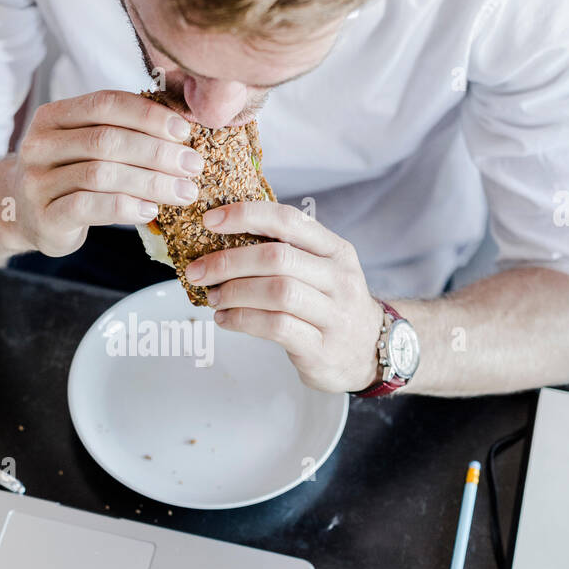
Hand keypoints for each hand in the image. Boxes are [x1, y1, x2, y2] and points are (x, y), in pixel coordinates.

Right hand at [5, 90, 201, 255]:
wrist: (24, 215)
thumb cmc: (70, 176)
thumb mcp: (87, 145)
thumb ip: (122, 129)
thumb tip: (184, 123)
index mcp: (53, 116)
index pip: (105, 103)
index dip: (148, 115)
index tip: (185, 131)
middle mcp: (39, 145)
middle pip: (106, 140)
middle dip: (157, 152)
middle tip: (194, 165)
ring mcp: (37, 182)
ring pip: (101, 174)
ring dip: (150, 182)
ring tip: (184, 192)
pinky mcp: (45, 217)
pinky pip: (89, 207)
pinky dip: (126, 208)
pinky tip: (151, 211)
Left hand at [185, 201, 383, 393]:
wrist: (370, 352)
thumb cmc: (332, 306)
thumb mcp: (323, 271)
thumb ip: (286, 252)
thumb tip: (222, 239)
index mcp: (336, 250)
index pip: (289, 221)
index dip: (246, 215)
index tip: (210, 221)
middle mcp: (339, 278)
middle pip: (277, 258)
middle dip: (228, 262)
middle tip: (198, 271)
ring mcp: (334, 315)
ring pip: (276, 293)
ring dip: (234, 293)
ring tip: (212, 297)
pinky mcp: (321, 348)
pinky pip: (275, 327)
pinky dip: (242, 320)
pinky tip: (225, 319)